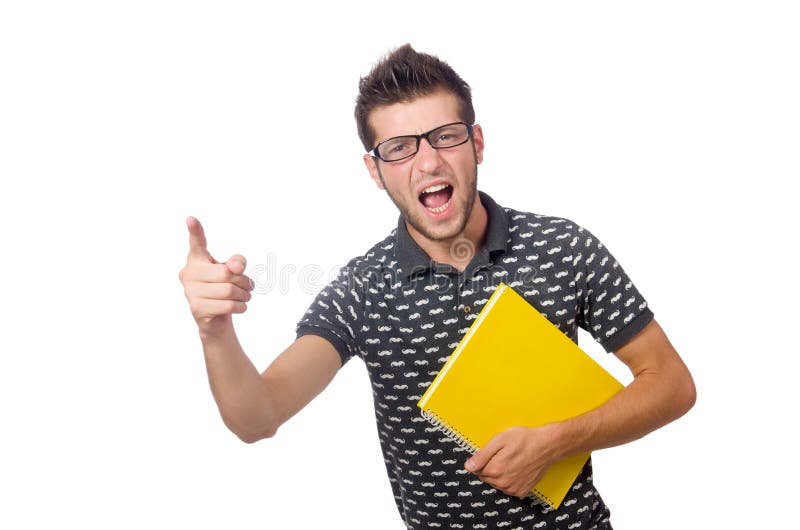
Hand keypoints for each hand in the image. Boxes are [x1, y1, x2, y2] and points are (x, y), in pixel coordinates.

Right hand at [179, 216, 253, 336]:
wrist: (216, 319)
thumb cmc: (224, 289)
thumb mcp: (233, 272)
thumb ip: (237, 262)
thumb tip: (235, 266)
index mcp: (197, 259)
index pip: (197, 243)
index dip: (195, 230)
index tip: (191, 218)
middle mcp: (188, 273)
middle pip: (226, 273)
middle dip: (243, 281)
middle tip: (248, 287)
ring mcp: (190, 291)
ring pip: (229, 290)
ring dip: (244, 295)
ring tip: (244, 297)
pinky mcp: (197, 308)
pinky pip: (228, 305)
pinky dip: (241, 306)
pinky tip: (239, 306)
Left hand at [464, 425, 559, 497]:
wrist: (547, 446)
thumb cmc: (525, 440)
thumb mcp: (499, 440)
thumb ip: (482, 455)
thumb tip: (468, 466)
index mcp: (495, 469)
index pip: (476, 469)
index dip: (481, 460)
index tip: (489, 452)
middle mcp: (503, 483)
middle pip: (485, 477)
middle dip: (489, 466)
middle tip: (501, 454)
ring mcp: (513, 489)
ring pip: (496, 483)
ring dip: (498, 474)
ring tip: (510, 460)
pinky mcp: (521, 491)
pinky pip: (507, 488)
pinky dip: (508, 480)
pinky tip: (515, 469)